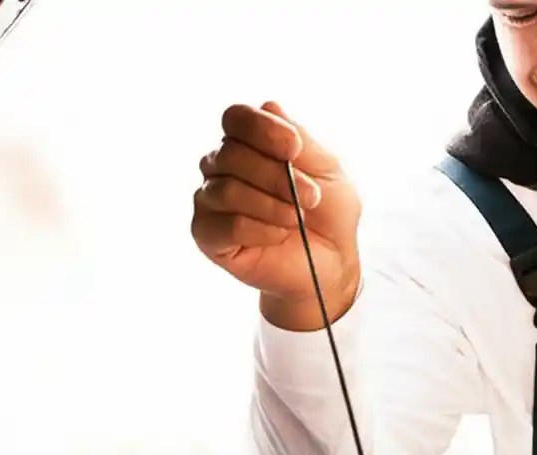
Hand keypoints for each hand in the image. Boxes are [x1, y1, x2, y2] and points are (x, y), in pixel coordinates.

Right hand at [191, 102, 362, 330]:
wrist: (329, 264)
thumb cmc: (328, 214)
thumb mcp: (328, 170)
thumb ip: (301, 140)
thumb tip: (270, 107)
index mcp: (250, 144)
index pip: (236, 118)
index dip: (262, 129)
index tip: (294, 148)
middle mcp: (223, 166)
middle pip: (232, 153)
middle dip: (277, 175)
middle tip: (312, 197)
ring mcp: (211, 199)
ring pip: (229, 189)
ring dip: (272, 204)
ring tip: (298, 218)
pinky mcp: (208, 234)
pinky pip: (227, 224)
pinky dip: (261, 229)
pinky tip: (279, 235)